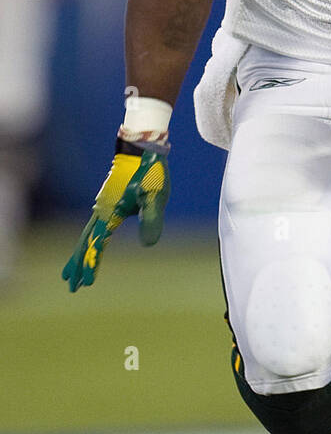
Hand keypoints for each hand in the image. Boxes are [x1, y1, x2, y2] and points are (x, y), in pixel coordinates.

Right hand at [62, 141, 169, 291]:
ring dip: (78, 254)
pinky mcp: (108, 200)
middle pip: (84, 243)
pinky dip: (86, 240)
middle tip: (71, 287)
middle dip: (77, 265)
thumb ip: (151, 220)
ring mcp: (103, 205)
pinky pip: (92, 226)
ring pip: (85, 235)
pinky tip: (89, 244)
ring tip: (70, 273)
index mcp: (110, 212)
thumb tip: (148, 245)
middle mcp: (101, 210)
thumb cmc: (150, 171)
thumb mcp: (155, 197)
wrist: (142, 147)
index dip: (91, 264)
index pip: (97, 244)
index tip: (86, 284)